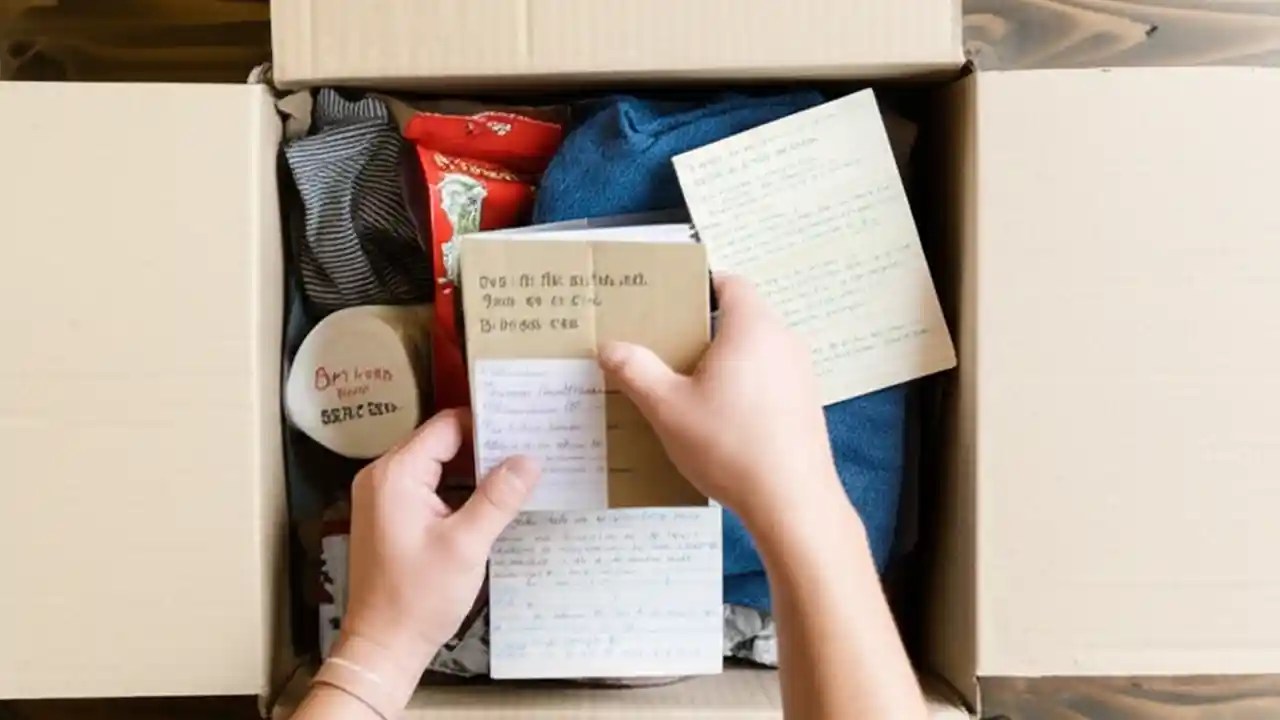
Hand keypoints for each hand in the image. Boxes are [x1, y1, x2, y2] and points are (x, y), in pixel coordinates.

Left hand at [340, 408, 540, 680]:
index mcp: (396, 474)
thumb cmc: (418, 597)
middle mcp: (382, 476)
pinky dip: (457, 486)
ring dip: (472, 467)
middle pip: (440, 441)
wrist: (383, 645)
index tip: (525, 425)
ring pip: (436, 463)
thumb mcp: (466, 545)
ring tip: (518, 470)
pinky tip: (490, 497)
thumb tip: (529, 459)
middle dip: (483, 444)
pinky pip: (427, 485)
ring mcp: (382, 496)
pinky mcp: (389, 515)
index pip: (446, 427)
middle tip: (529, 446)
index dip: (486, 424)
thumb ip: (498, 497)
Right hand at [598, 275, 841, 529]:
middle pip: (739, 316)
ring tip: (682, 386)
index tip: (665, 303)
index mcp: (752, 326)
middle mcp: (783, 340)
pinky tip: (714, 418)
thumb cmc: (730, 446)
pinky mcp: (805, 403)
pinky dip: (741, 386)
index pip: (728, 283)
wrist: (792, 502)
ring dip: (720, 361)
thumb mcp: (667, 407)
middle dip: (700, 328)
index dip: (696, 286)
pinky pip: (767, 379)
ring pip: (754, 351)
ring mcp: (800, 373)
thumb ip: (636, 371)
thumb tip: (610, 347)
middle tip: (661, 347)